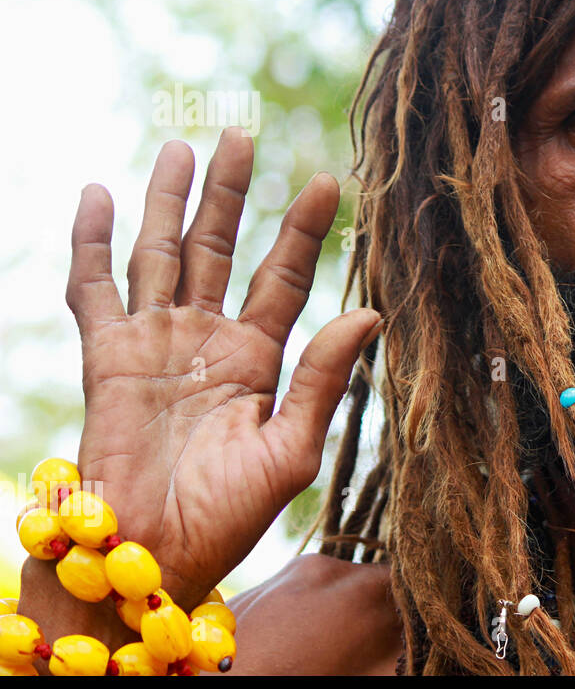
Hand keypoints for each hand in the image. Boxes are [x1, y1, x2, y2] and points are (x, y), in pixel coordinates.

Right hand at [62, 127, 378, 609]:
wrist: (152, 555)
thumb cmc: (230, 514)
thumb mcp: (291, 448)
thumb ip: (324, 378)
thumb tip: (370, 312)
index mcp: (258, 357)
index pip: (284, 276)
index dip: (304, 230)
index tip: (329, 181)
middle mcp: (207, 339)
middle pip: (220, 247)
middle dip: (230, 192)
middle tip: (242, 133)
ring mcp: (154, 342)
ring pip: (161, 253)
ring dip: (168, 201)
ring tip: (181, 147)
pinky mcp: (106, 356)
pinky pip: (93, 288)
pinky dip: (90, 241)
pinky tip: (96, 193)